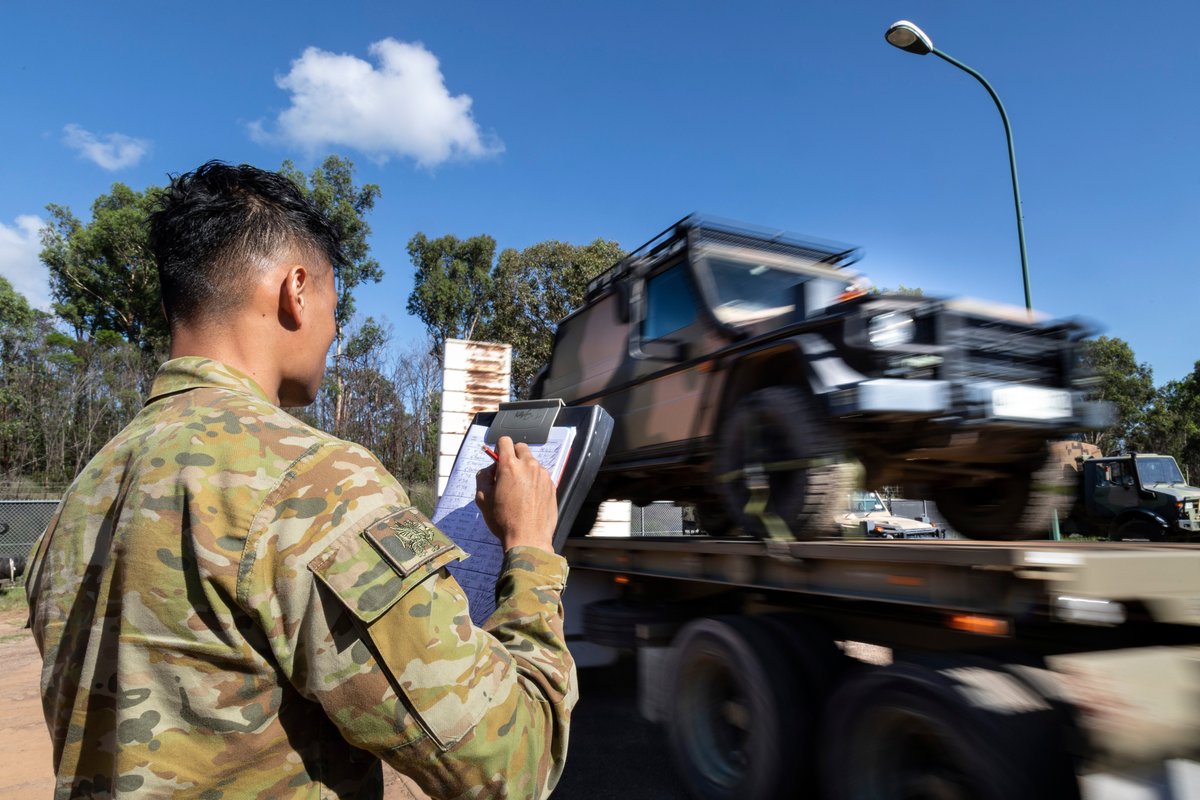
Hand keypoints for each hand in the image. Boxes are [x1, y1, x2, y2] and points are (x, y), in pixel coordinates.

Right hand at [475, 436, 557, 552]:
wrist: (528, 539)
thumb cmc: (503, 521)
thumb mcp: (483, 499)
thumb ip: (483, 477)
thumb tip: (490, 469)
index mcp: (510, 466)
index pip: (505, 441)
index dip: (499, 448)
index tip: (498, 460)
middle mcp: (529, 466)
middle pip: (521, 447)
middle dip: (513, 456)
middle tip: (507, 474)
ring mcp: (543, 475)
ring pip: (532, 462)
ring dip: (524, 469)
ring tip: (519, 490)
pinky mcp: (552, 485)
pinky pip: (541, 475)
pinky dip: (534, 480)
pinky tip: (529, 497)